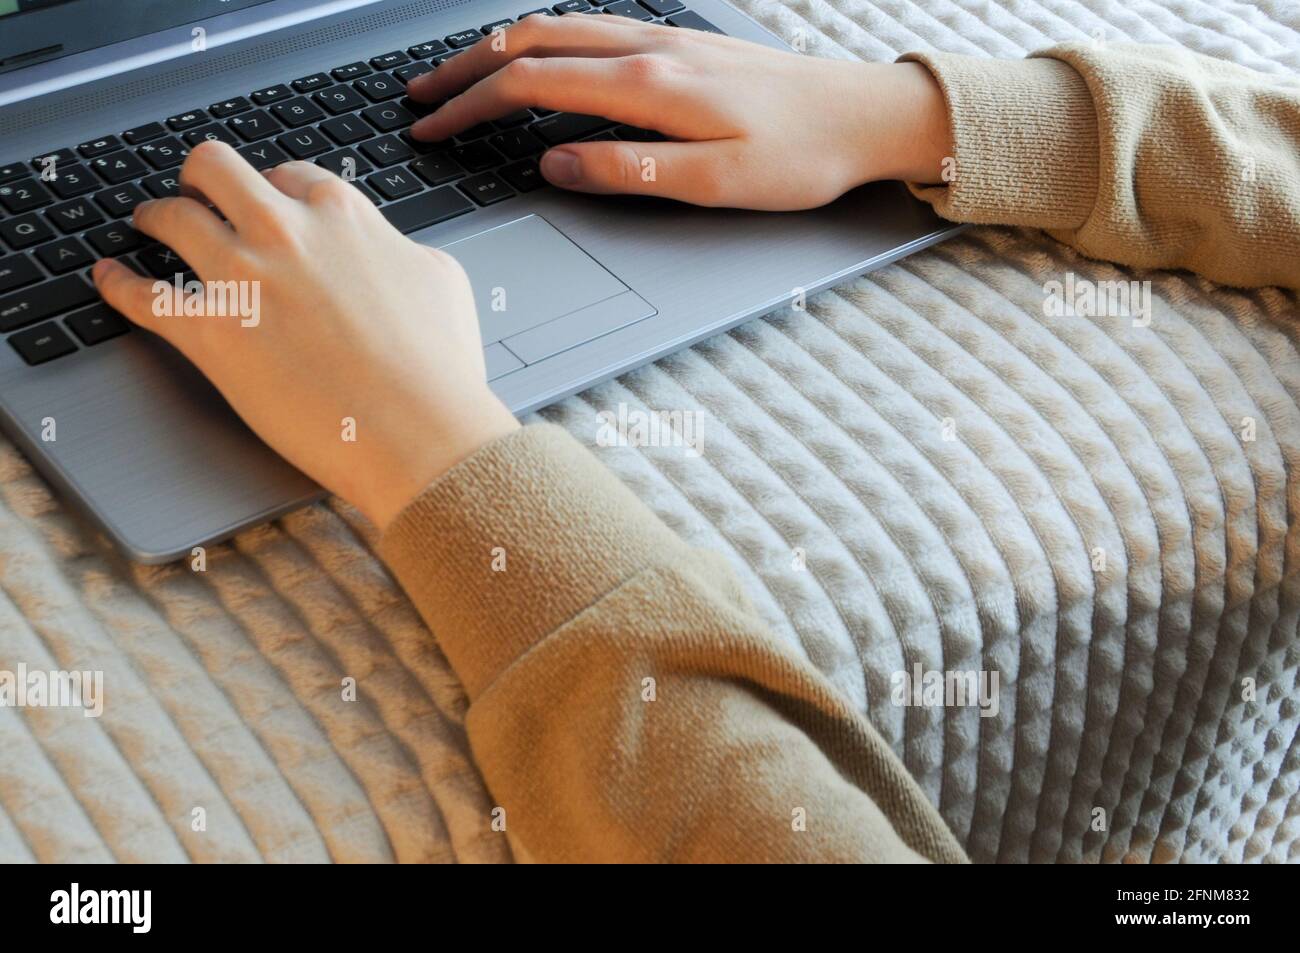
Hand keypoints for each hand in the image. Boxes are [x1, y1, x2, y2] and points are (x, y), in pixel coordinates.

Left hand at [92, 141, 517, 530]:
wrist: (422, 432)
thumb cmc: (439, 370)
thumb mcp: (442, 283)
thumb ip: (401, 253)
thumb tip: (389, 254)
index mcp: (344, 218)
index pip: (291, 176)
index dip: (275, 188)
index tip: (267, 204)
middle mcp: (287, 232)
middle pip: (217, 169)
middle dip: (202, 179)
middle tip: (197, 197)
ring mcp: (243, 276)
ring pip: (170, 216)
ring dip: (154, 217)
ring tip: (148, 226)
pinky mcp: (211, 330)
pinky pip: (140, 293)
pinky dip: (117, 283)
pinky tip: (109, 279)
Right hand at [408, 14, 951, 208]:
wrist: (863, 114)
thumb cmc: (800, 156)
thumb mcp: (717, 182)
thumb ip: (632, 171)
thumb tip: (556, 164)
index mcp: (649, 85)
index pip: (533, 84)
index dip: (472, 107)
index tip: (432, 130)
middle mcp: (648, 49)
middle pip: (531, 42)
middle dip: (464, 69)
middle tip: (419, 96)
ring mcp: (662, 40)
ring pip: (557, 28)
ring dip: (497, 50)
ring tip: (458, 77)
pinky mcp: (677, 45)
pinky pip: (589, 30)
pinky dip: (540, 42)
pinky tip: (534, 62)